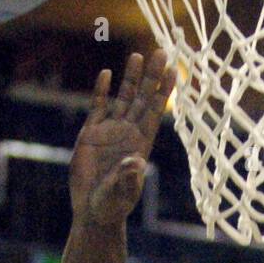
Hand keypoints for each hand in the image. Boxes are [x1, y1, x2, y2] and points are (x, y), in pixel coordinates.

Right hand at [70, 50, 175, 228]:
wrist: (93, 211)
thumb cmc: (112, 206)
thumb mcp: (121, 193)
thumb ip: (128, 177)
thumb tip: (136, 162)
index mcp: (141, 145)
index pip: (155, 112)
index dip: (163, 91)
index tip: (173, 71)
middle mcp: (128, 134)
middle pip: (142, 99)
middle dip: (151, 76)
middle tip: (160, 51)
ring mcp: (110, 132)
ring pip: (123, 99)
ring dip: (130, 78)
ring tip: (137, 55)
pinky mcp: (91, 134)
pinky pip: (99, 107)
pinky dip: (103, 91)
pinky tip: (107, 74)